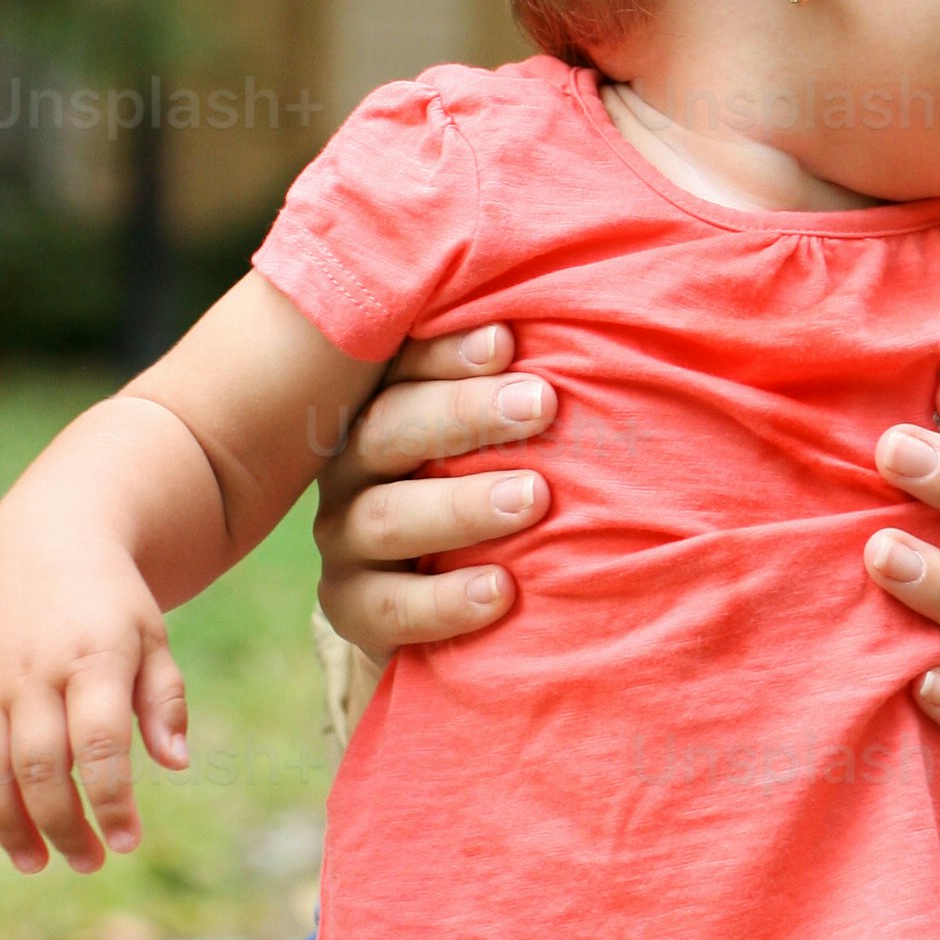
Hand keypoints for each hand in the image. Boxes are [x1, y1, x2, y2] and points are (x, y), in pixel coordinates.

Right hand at [0, 534, 184, 875]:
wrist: (48, 544)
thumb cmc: (114, 604)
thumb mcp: (153, 638)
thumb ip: (164, 700)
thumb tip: (175, 763)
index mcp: (93, 659)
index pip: (99, 744)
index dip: (111, 800)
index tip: (128, 842)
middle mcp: (34, 672)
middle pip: (39, 765)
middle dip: (62, 825)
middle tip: (89, 863)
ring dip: (8, 823)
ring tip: (35, 863)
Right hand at [312, 327, 553, 659]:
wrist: (447, 601)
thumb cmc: (499, 484)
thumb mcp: (508, 436)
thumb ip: (527, 391)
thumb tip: (593, 332)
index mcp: (384, 403)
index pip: (402, 364)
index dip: (448, 352)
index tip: (508, 341)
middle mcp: (353, 465)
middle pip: (388, 427)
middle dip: (464, 413)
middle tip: (541, 405)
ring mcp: (346, 537)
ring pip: (386, 515)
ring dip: (461, 506)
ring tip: (534, 497)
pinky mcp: (351, 608)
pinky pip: (388, 606)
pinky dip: (444, 600)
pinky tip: (501, 589)